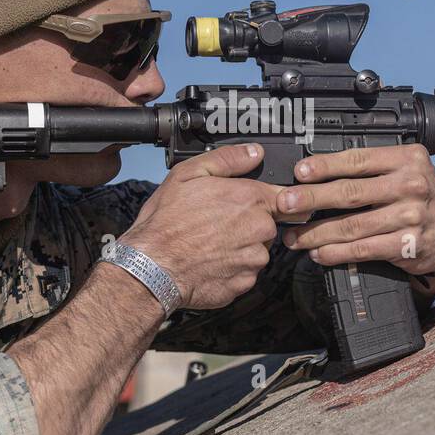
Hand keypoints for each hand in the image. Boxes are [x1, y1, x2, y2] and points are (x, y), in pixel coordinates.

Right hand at [120, 144, 280, 309]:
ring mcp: (254, 258)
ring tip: (211, 243)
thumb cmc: (166, 223)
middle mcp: (259, 228)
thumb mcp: (187, 174)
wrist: (152, 268)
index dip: (266, 197)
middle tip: (218, 222)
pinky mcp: (246, 282)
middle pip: (269, 222)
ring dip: (241, 245)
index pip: (282, 193)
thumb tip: (253, 152)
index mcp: (249, 198)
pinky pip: (247, 271)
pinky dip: (233, 267)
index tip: (250, 202)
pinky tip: (211, 260)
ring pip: (258, 248)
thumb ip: (227, 159)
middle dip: (248, 222)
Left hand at [275, 144, 434, 274]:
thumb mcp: (404, 170)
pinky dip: (337, 253)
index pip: (358, 159)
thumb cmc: (420, 197)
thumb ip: (370, 169)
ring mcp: (410, 216)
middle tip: (286, 204)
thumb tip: (317, 174)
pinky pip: (363, 249)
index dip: (325, 166)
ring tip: (294, 236)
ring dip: (317, 233)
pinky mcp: (408, 245)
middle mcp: (410, 185)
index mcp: (406, 159)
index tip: (299, 172)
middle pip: (350, 192)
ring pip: (352, 225)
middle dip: (312, 199)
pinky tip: (319, 253)